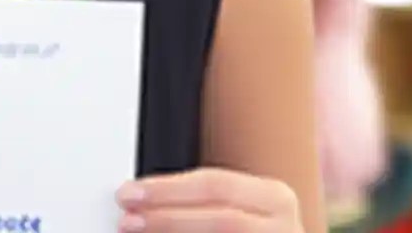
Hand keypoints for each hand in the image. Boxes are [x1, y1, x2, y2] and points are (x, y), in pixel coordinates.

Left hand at [116, 168, 302, 232]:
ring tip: (138, 231)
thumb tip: (144, 199)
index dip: (168, 188)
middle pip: (221, 218)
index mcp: (275, 198)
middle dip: (167, 216)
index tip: (130, 192)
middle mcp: (284, 227)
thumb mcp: (244, 206)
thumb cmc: (255, 228)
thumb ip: (203, 201)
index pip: (215, 184)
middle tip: (128, 218)